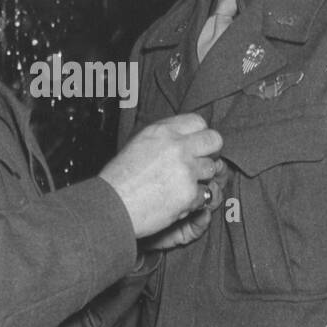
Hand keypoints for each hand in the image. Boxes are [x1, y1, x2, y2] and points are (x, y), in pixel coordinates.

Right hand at [99, 114, 222, 239]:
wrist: (112, 204)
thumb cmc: (119, 179)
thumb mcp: (139, 143)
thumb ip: (164, 138)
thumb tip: (184, 138)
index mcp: (163, 131)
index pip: (198, 121)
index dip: (200, 134)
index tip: (197, 145)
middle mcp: (177, 146)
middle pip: (214, 140)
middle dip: (211, 152)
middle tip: (201, 162)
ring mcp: (186, 170)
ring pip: (212, 169)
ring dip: (202, 178)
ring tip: (184, 185)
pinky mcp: (190, 193)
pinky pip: (205, 194)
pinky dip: (195, 200)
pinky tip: (178, 201)